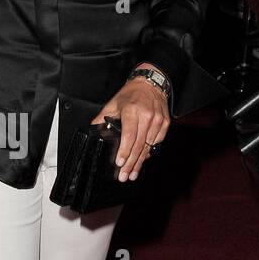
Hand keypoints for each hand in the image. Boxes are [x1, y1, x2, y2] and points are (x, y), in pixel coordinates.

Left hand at [92, 67, 169, 181]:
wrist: (151, 83)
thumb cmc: (131, 94)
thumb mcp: (113, 104)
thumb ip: (102, 118)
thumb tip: (92, 130)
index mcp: (132, 111)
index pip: (129, 135)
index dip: (124, 151)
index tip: (120, 163)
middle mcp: (147, 116)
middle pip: (139, 145)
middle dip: (131, 163)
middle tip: (124, 176)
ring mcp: (158, 120)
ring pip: (148, 146)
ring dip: (140, 162)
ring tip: (133, 173)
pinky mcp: (165, 123)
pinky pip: (157, 142)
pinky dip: (149, 152)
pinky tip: (142, 160)